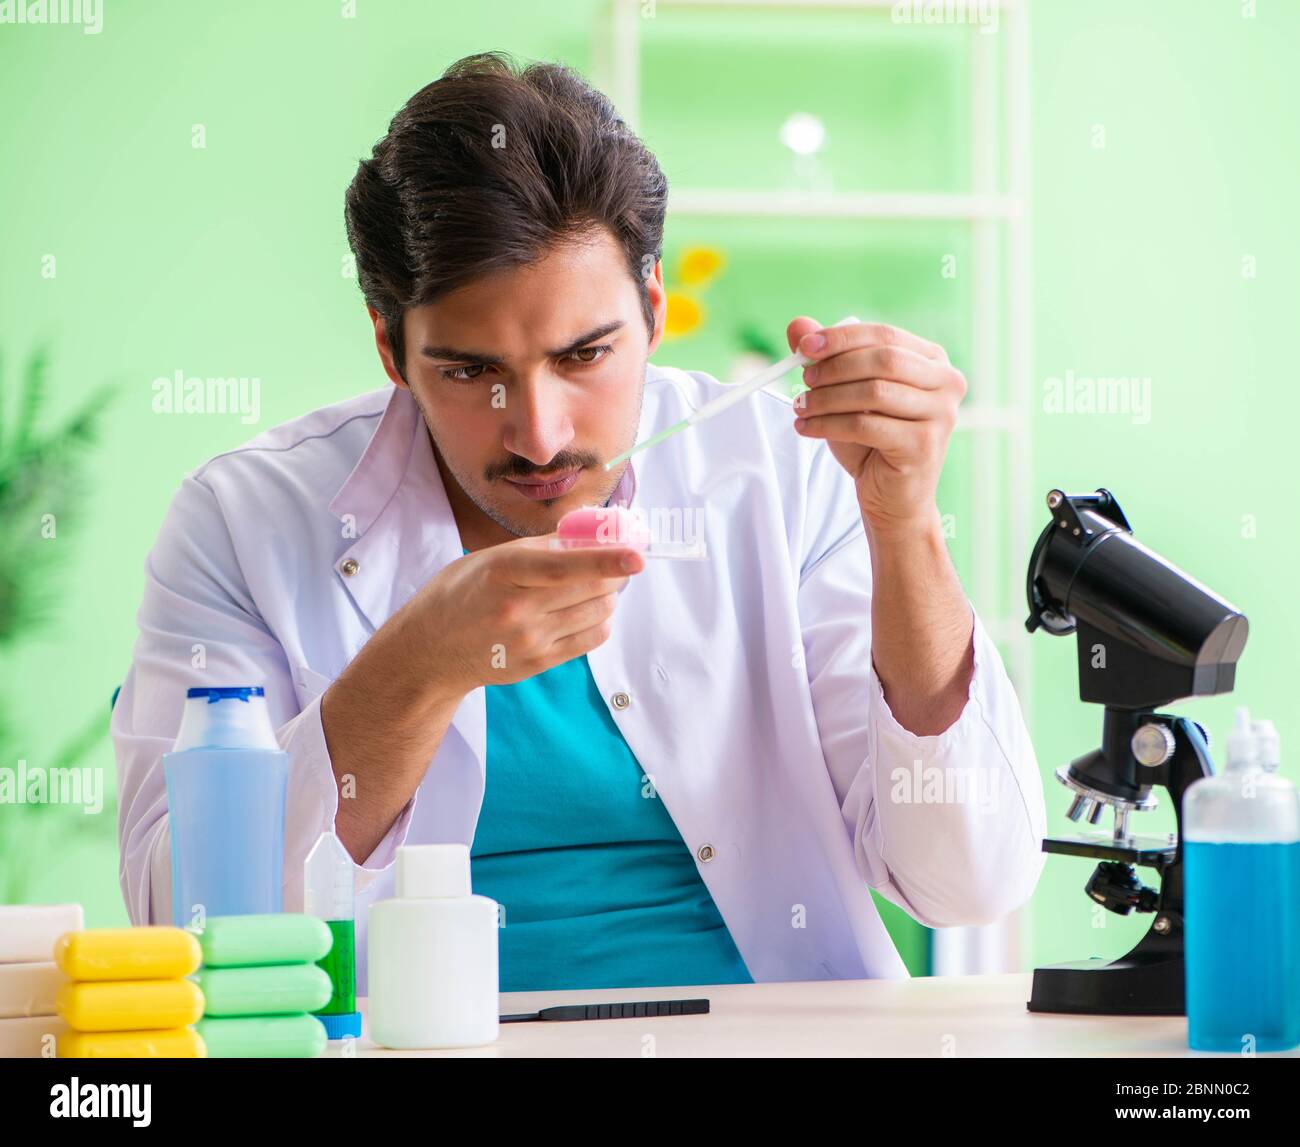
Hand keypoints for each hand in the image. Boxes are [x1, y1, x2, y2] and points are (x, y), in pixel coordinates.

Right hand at [404, 535, 644, 698]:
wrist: (429, 652)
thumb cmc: (460, 594)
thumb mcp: (490, 559)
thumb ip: (540, 547)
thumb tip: (592, 530)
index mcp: (503, 572)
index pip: (564, 566)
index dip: (605, 560)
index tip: (637, 557)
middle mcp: (518, 609)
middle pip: (591, 587)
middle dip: (613, 570)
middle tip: (616, 559)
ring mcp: (530, 641)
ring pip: (598, 612)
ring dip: (605, 594)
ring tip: (588, 586)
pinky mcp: (539, 663)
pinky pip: (592, 637)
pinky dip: (598, 619)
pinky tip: (582, 610)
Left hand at [786, 317, 965, 536]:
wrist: (892, 498)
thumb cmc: (872, 442)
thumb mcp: (845, 394)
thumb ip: (826, 359)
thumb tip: (798, 326)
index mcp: (933, 360)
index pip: (885, 335)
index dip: (842, 338)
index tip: (804, 346)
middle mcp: (946, 382)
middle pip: (883, 360)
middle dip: (835, 367)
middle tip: (803, 380)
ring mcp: (941, 414)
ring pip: (873, 392)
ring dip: (828, 398)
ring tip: (801, 407)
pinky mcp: (924, 445)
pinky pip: (866, 425)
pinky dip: (828, 424)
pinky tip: (806, 428)